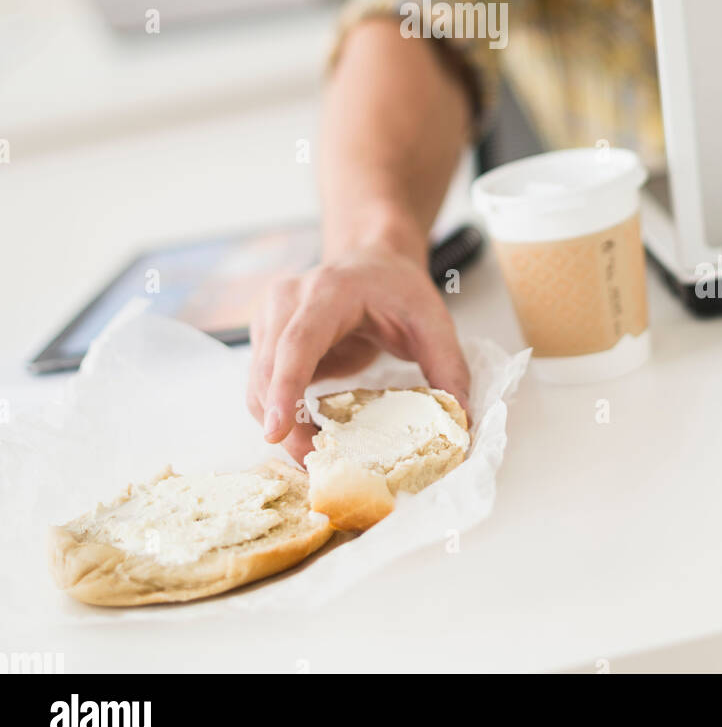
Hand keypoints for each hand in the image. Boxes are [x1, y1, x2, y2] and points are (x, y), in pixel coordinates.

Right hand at [246, 244, 472, 466]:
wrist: (373, 260)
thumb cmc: (397, 288)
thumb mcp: (432, 320)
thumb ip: (448, 366)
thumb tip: (461, 419)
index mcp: (329, 292)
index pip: (297, 342)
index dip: (285, 389)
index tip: (276, 432)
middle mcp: (287, 300)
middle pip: (269, 369)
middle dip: (285, 423)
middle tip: (316, 465)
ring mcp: (269, 317)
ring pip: (256, 383)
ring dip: (280, 423)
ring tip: (317, 454)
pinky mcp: (264, 338)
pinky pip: (260, 385)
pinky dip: (278, 413)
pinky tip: (308, 432)